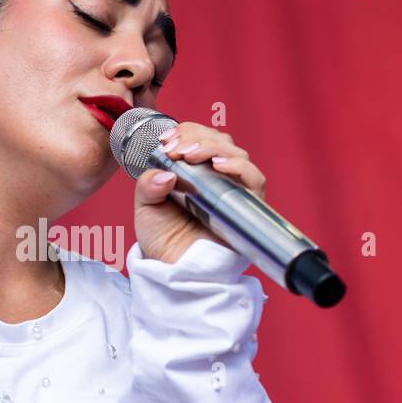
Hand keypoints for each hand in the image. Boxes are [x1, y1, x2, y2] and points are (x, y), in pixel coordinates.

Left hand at [133, 121, 266, 264]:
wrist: (172, 270)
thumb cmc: (162, 238)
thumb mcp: (146, 206)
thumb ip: (148, 185)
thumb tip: (166, 173)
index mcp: (196, 171)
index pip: (201, 138)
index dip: (186, 132)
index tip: (166, 141)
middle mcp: (218, 177)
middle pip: (221, 141)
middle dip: (197, 137)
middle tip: (176, 149)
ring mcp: (234, 191)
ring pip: (237, 154)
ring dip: (214, 147)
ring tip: (190, 155)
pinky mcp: (248, 207)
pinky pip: (254, 180)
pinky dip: (238, 167)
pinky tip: (217, 165)